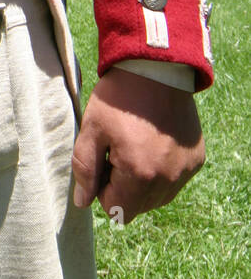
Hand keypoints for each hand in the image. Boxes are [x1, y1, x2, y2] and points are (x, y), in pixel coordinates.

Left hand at [71, 67, 204, 224]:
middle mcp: (167, 179)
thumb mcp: (92, 129)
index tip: (103, 161)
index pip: (116, 210)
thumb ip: (85, 170)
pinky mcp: (196, 159)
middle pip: (138, 207)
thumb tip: (83, 202)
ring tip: (136, 146)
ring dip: (144, 182)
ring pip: (158, 197)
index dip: (103, 189)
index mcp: (139, 174)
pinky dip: (162, 170)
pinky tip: (154, 142)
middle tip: (118, 151)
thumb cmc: (119, 97)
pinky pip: (175, 180)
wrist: (156, 68)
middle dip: (123, 187)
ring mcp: (185, 170)